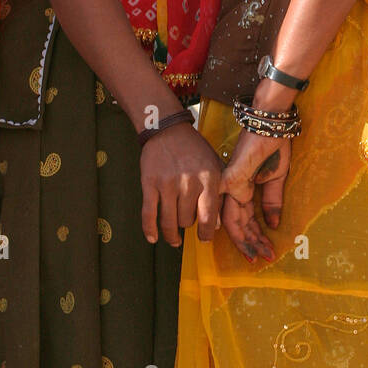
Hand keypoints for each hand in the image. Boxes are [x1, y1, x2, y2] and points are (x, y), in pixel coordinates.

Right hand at [140, 122, 222, 247]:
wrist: (167, 129)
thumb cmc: (195, 150)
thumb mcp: (214, 166)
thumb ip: (218, 194)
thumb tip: (218, 226)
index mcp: (209, 178)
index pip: (209, 216)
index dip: (206, 233)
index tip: (204, 238)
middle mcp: (189, 182)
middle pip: (187, 220)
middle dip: (187, 223)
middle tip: (186, 219)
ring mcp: (167, 183)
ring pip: (169, 222)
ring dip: (171, 233)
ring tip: (174, 237)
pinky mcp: (149, 183)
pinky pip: (148, 214)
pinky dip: (150, 230)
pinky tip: (153, 238)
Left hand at [220, 129, 292, 261]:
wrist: (269, 124)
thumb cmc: (273, 146)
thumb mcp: (277, 177)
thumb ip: (273, 201)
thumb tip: (273, 224)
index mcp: (246, 190)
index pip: (248, 219)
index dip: (257, 236)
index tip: (267, 252)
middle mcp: (236, 191)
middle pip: (239, 224)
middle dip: (252, 243)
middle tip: (264, 258)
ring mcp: (231, 186)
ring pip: (232, 220)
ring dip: (245, 239)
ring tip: (257, 254)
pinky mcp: (231, 179)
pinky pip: (226, 205)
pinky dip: (232, 224)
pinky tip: (240, 238)